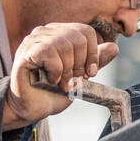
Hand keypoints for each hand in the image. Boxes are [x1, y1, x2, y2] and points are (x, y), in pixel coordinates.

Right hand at [4, 23, 119, 130]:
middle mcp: (45, 31)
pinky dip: (56, 72)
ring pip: (64, 45)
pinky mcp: (25, 52)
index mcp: (59, 33)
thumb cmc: (52, 92)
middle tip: (72, 81)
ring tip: (60, 83)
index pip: (86, 32)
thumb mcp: (80, 76)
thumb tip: (114, 47)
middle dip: (80, 64)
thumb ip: (95, 61)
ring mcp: (33, 39)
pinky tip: (49, 80)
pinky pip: (50, 54)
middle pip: (78, 37)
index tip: (89, 73)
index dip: (93, 54)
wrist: (32, 108)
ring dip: (67, 71)